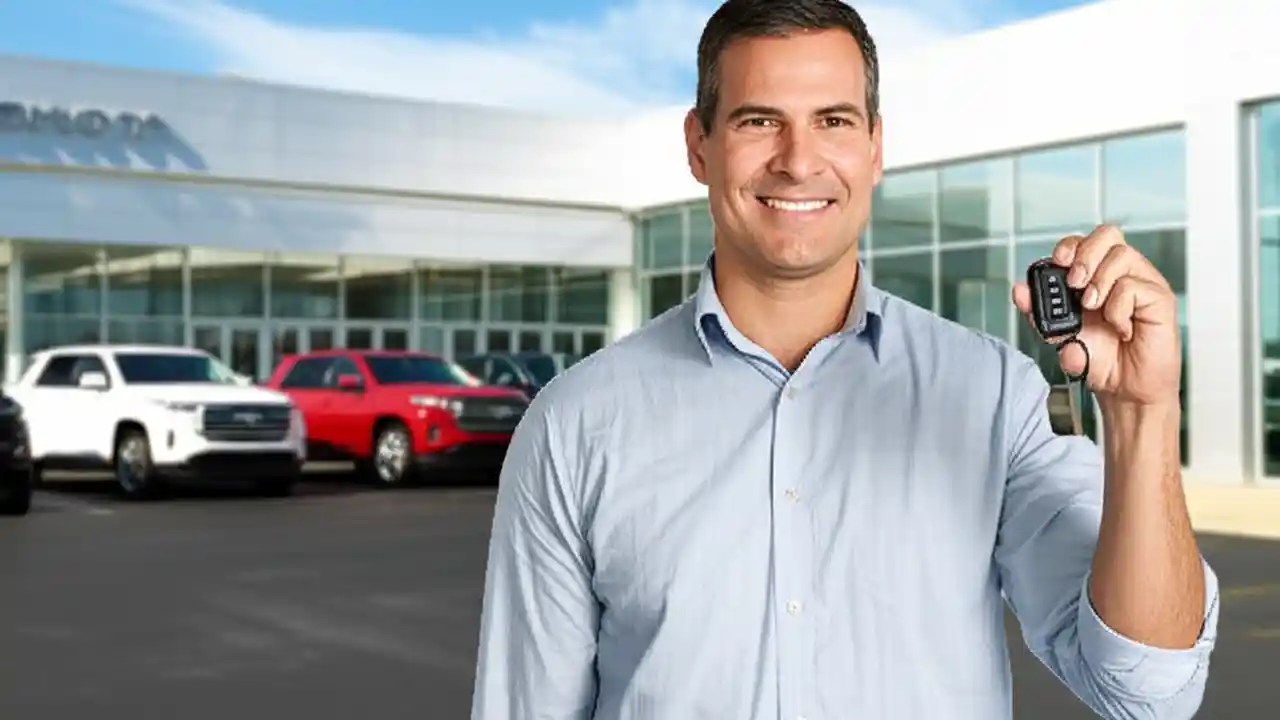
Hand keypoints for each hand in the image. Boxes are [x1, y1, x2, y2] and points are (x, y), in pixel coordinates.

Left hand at [1012, 224, 1181, 407]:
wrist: (1123, 389)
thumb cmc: (1098, 358)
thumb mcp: (1059, 335)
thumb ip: (1038, 313)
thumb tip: (1019, 291)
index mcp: (1096, 275)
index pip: (1085, 241)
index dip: (1070, 245)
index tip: (1058, 262)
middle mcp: (1121, 274)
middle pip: (1108, 234)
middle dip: (1084, 255)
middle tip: (1075, 283)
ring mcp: (1143, 283)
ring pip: (1121, 255)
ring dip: (1100, 282)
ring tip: (1094, 309)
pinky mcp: (1160, 299)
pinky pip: (1134, 287)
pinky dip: (1118, 308)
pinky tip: (1120, 328)